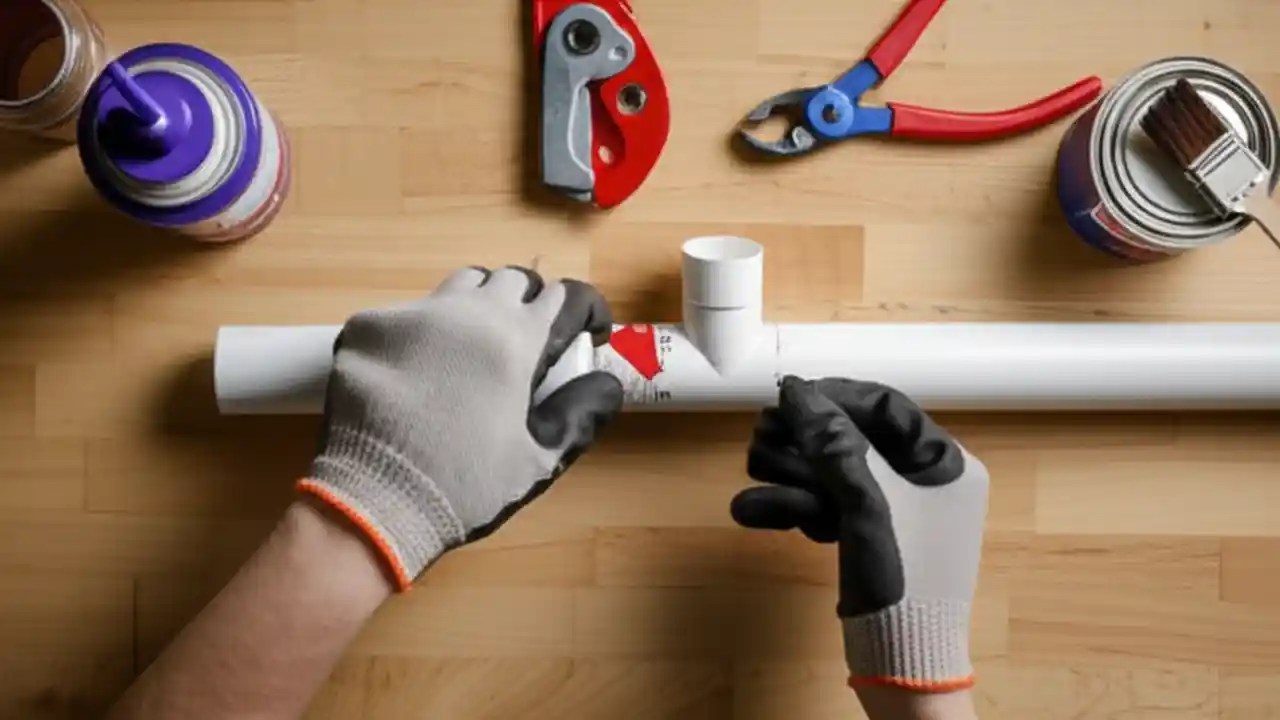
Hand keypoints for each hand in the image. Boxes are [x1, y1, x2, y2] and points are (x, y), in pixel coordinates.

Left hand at [300, 266, 622, 589]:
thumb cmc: (466, 486)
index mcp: (517, 340)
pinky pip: (410, 312)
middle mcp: (470, 311)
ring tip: (475, 348)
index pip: (565, 296)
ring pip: (462, 284)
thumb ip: (581, 414)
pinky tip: (419, 373)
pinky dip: (426, 333)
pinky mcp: (371, 325)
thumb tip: (606, 382)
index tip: (586, 337)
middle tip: (527, 343)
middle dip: (531, 303)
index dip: (585, 313)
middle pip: (514, 280)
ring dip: (480, 305)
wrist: (374, 501)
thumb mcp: (540, 461)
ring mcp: (416, 313)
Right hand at [731, 377, 987, 691]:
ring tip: (752, 482)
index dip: (835, 395)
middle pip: (852, 437)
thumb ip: (832, 441)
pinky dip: (794, 507)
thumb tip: (795, 389)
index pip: (887, 406)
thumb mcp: (866, 502)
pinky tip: (754, 510)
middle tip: (761, 438)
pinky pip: (828, 506)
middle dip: (802, 441)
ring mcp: (894, 512)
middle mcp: (922, 481)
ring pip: (832, 472)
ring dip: (788, 476)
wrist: (901, 664)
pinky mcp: (867, 539)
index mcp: (944, 463)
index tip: (788, 396)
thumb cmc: (902, 578)